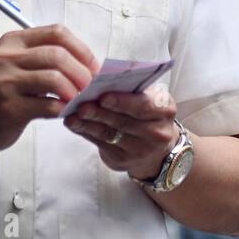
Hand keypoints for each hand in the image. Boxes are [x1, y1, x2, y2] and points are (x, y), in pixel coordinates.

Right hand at [0, 24, 97, 155]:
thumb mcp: (12, 65)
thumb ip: (41, 58)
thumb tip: (86, 63)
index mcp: (12, 43)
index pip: (56, 33)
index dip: (81, 48)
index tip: (93, 65)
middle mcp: (6, 58)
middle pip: (58, 55)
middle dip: (82, 71)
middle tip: (90, 86)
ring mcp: (5, 83)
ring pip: (55, 79)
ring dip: (74, 91)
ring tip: (77, 100)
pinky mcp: (9, 108)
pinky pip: (48, 106)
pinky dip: (63, 109)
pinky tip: (63, 112)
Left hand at [64, 83, 179, 181]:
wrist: (156, 147)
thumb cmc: (148, 112)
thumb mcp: (149, 97)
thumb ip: (131, 88)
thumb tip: (100, 78)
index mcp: (164, 110)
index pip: (144, 106)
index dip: (123, 102)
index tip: (104, 97)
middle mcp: (156, 133)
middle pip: (124, 122)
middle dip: (100, 113)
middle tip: (82, 105)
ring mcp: (140, 150)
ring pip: (110, 134)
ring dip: (88, 124)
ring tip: (73, 116)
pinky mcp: (122, 160)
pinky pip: (101, 144)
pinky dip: (85, 133)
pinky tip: (74, 124)